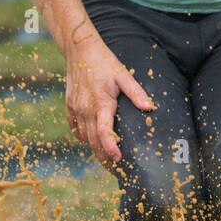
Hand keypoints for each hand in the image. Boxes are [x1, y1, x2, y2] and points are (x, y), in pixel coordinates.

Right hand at [65, 30, 154, 168]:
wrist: (80, 51)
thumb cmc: (104, 63)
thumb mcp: (123, 75)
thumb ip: (136, 93)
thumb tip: (150, 107)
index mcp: (101, 103)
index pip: (104, 132)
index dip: (110, 148)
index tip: (118, 159)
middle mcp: (86, 109)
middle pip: (93, 141)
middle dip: (104, 157)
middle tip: (116, 169)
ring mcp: (76, 108)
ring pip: (84, 137)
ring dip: (94, 149)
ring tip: (106, 160)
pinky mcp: (70, 106)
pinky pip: (75, 128)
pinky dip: (83, 137)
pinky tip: (91, 142)